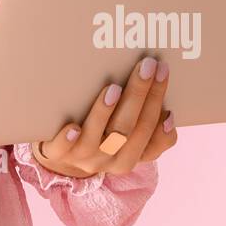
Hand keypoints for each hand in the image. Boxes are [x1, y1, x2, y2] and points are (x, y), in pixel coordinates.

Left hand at [31, 55, 176, 178]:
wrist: (62, 154)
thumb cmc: (101, 134)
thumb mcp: (128, 135)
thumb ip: (149, 125)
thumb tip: (168, 113)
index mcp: (133, 155)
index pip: (152, 132)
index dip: (158, 102)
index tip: (162, 72)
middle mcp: (110, 160)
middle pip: (128, 130)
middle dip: (139, 96)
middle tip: (146, 65)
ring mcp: (83, 158)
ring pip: (98, 140)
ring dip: (105, 113)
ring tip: (113, 88)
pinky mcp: (57, 153)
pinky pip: (63, 150)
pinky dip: (68, 139)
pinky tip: (72, 127)